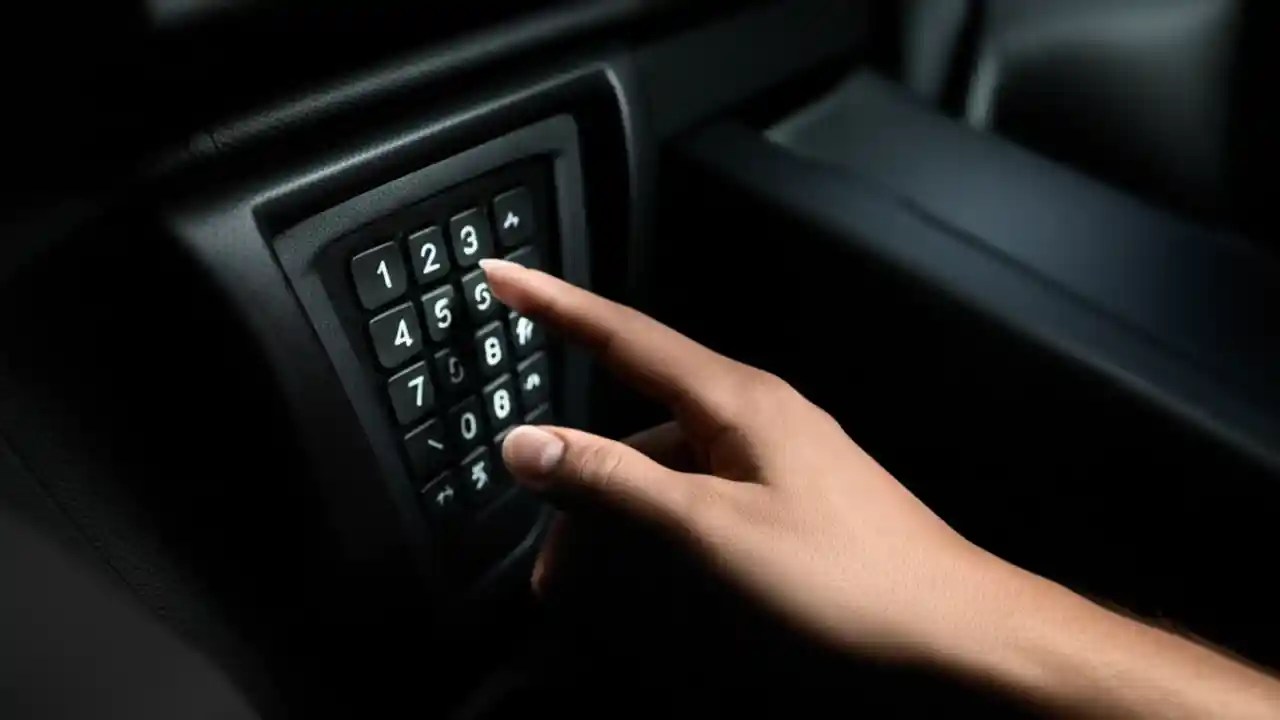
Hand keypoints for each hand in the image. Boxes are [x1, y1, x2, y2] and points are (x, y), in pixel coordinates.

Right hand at [480, 258, 1012, 663]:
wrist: (952, 628)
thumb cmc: (841, 578)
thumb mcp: (711, 531)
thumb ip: (616, 481)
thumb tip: (525, 441)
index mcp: (735, 398)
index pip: (622, 333)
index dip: (553, 303)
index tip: (498, 272)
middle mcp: (754, 410)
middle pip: (637, 422)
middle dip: (581, 478)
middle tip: (549, 564)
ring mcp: (776, 451)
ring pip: (668, 466)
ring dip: (622, 517)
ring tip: (591, 588)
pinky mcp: (789, 491)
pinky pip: (701, 490)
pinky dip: (663, 525)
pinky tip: (654, 570)